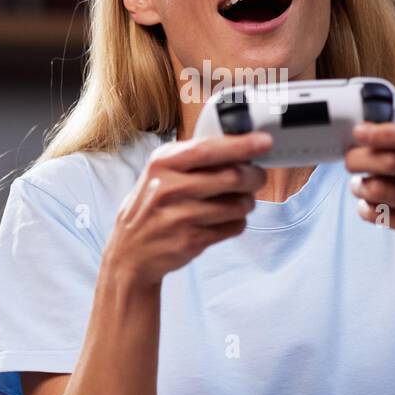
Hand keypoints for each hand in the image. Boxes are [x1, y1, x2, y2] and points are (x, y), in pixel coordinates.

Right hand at [104, 131, 270, 288]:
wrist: (130, 252)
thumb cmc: (152, 205)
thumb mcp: (161, 173)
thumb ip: (194, 159)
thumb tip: (242, 146)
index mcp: (163, 163)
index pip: (209, 149)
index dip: (242, 145)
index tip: (264, 142)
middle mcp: (169, 187)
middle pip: (232, 176)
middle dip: (254, 176)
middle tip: (257, 177)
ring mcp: (180, 216)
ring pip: (238, 204)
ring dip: (247, 202)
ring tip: (237, 201)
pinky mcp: (191, 240)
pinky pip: (234, 226)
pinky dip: (237, 222)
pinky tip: (223, 221)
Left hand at [345, 122, 394, 318]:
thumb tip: (363, 130)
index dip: (387, 133)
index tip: (359, 132)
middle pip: (392, 162)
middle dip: (360, 159)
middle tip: (349, 162)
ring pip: (381, 189)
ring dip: (360, 186)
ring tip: (358, 186)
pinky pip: (381, 215)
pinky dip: (366, 209)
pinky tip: (367, 207)